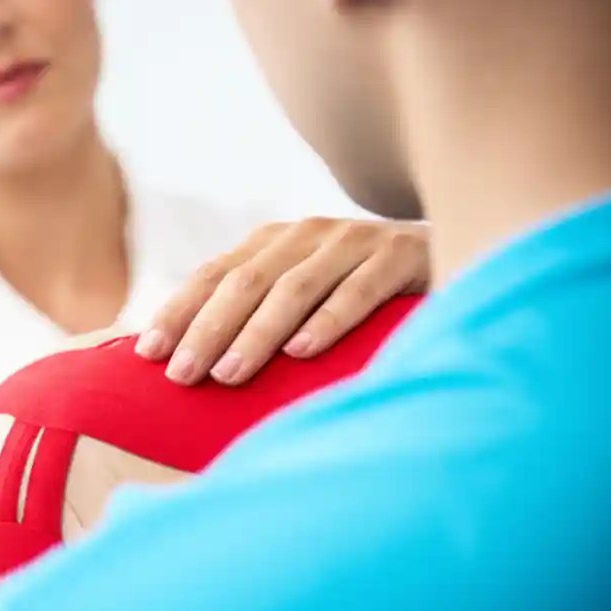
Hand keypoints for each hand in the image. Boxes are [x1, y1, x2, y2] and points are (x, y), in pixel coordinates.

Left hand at [135, 218, 428, 385]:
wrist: (464, 250)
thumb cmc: (368, 297)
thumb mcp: (307, 297)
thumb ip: (258, 317)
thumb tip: (190, 368)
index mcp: (278, 241)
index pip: (214, 273)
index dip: (178, 310)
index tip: (147, 354)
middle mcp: (310, 233)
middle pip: (245, 281)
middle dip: (207, 329)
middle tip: (182, 376)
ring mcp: (357, 240)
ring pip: (295, 287)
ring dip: (256, 334)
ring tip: (228, 374)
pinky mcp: (404, 254)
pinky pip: (360, 289)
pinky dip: (329, 320)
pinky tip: (302, 352)